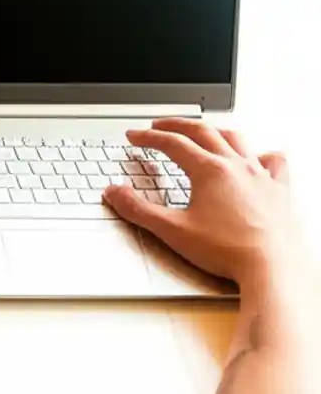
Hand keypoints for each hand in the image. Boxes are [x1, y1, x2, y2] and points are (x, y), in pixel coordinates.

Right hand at [103, 118, 301, 289]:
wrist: (271, 268)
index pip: (171, 143)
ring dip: (213, 131)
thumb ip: (138, 209)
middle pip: (202, 132)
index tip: (135, 137)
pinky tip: (258, 156)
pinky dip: (262, 154)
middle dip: (176, 125)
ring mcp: (260, 176)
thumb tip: (115, 192)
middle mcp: (235, 166)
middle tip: (159, 126)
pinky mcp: (278, 191)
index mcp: (209, 170)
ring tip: (202, 131)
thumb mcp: (172, 230)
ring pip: (235, 139)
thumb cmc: (227, 250)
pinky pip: (274, 162)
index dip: (148, 138)